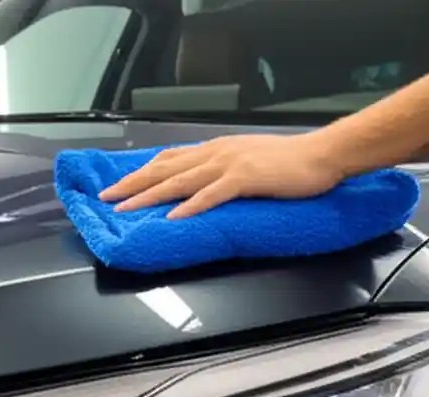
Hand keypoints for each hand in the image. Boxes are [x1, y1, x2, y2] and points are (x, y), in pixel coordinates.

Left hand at [98, 133, 346, 218]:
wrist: (322, 156)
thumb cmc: (290, 162)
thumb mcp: (248, 160)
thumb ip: (223, 169)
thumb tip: (202, 183)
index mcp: (216, 148)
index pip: (170, 159)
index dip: (142, 172)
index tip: (119, 184)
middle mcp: (216, 152)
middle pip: (165, 169)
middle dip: (132, 184)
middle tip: (106, 198)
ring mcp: (229, 164)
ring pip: (179, 181)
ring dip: (149, 196)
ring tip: (125, 209)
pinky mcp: (244, 179)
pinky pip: (210, 195)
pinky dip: (189, 206)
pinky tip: (171, 217)